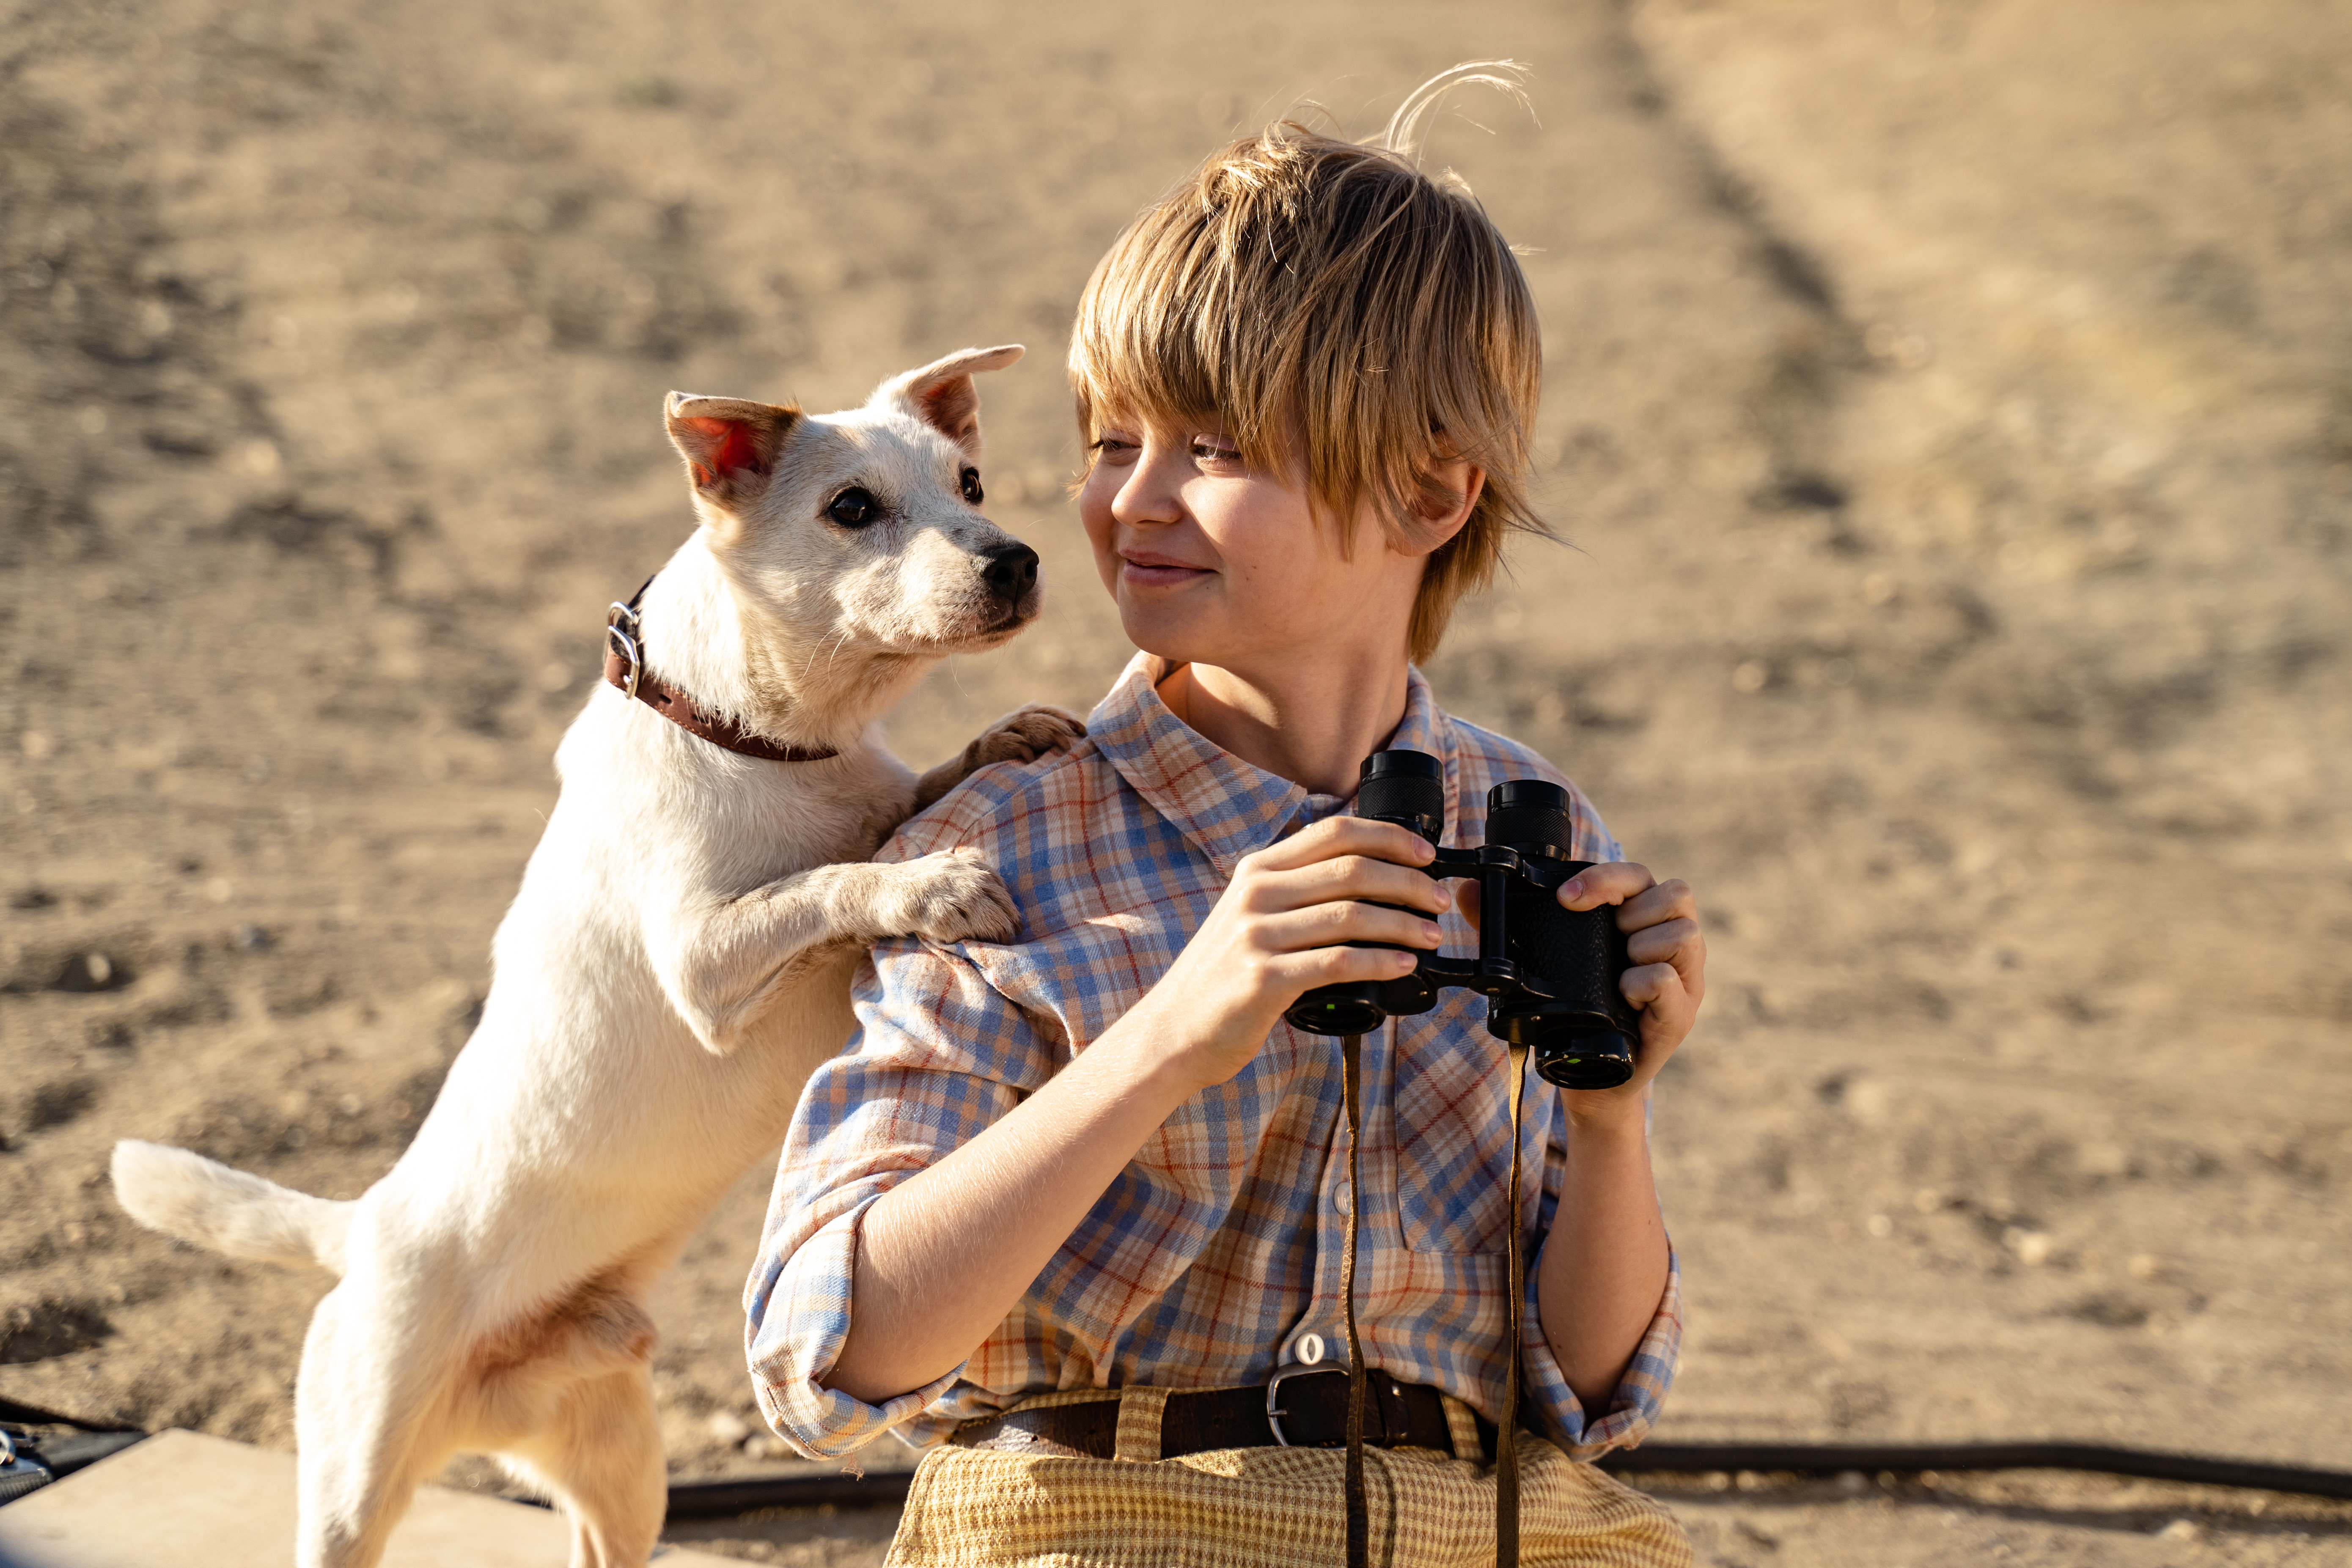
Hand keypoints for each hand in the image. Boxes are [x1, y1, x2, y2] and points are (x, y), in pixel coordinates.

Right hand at [1129, 817, 1450, 1092]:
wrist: (1173, 1031)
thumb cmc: (1223, 977)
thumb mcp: (1249, 916)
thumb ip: (1294, 891)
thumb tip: (1367, 876)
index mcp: (1257, 870)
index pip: (1334, 832)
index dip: (1389, 837)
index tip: (1426, 853)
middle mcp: (1255, 894)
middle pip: (1352, 869)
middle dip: (1409, 882)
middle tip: (1438, 900)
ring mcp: (1256, 935)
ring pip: (1351, 914)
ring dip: (1403, 923)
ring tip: (1430, 935)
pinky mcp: (1262, 979)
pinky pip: (1337, 961)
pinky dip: (1379, 962)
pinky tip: (1404, 966)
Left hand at [1465, 862, 1704, 1123]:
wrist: (1588, 1081)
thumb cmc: (1572, 1014)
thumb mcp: (1542, 964)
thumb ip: (1507, 925)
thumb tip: (1466, 891)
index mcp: (1644, 922)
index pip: (1641, 876)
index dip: (1607, 877)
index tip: (1566, 898)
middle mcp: (1672, 945)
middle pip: (1676, 894)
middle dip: (1632, 911)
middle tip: (1607, 938)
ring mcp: (1684, 980)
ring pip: (1683, 934)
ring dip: (1641, 946)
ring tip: (1618, 970)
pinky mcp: (1679, 1016)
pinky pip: (1670, 980)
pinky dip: (1643, 983)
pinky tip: (1624, 995)